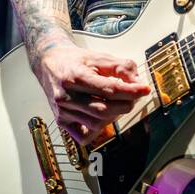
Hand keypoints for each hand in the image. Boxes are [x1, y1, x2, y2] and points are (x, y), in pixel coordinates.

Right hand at [35, 43, 150, 144]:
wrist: (49, 62)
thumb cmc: (75, 60)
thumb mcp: (99, 56)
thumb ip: (121, 67)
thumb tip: (138, 83)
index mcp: (75, 76)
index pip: (109, 89)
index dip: (131, 91)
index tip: (145, 89)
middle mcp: (66, 95)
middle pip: (103, 109)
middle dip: (125, 105)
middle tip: (133, 97)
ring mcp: (63, 111)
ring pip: (96, 123)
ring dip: (114, 116)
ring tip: (118, 104)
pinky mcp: (61, 120)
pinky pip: (84, 136)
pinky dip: (97, 130)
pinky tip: (102, 117)